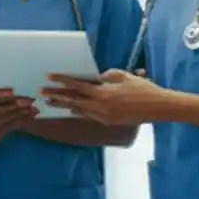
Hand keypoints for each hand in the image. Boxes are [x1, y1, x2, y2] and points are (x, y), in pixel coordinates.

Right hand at [0, 88, 36, 145]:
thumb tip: (2, 89)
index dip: (0, 94)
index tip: (12, 91)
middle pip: (0, 109)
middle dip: (16, 104)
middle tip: (30, 99)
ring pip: (7, 119)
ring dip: (22, 113)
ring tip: (35, 108)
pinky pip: (11, 127)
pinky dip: (22, 121)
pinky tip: (31, 116)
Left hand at [41, 69, 164, 125]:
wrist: (157, 108)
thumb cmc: (143, 89)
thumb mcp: (124, 76)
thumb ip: (108, 76)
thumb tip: (97, 78)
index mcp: (103, 93)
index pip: (77, 86)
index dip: (62, 81)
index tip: (49, 77)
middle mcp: (100, 106)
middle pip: (73, 101)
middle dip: (57, 97)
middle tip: (42, 93)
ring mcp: (103, 116)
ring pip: (79, 110)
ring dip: (65, 106)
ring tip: (51, 103)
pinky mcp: (108, 122)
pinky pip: (89, 116)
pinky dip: (79, 112)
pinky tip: (71, 111)